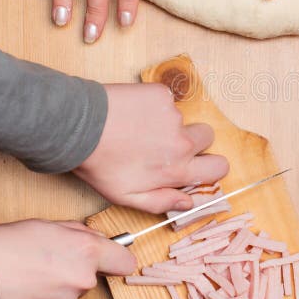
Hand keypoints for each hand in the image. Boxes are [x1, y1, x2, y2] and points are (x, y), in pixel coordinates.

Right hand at [0, 219, 135, 298]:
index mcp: (87, 252)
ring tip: (30, 274)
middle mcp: (82, 280)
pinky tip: (23, 289)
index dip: (117, 259)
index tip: (111, 259)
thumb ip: (80, 234)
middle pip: (91, 277)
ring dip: (58, 286)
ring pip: (71, 293)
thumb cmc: (8, 243)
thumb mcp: (50, 225)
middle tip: (49, 260)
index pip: (125, 262)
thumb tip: (97, 240)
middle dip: (76, 269)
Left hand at [73, 84, 228, 212]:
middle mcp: (181, 142)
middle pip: (208, 137)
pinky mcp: (161, 94)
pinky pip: (166, 100)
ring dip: (167, 122)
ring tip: (138, 127)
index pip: (219, 167)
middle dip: (196, 140)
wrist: (78, 128)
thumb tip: (188, 203)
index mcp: (177, 169)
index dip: (212, 166)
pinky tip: (132, 113)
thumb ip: (162, 201)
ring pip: (182, 118)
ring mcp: (173, 115)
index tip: (200, 163)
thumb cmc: (99, 164)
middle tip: (168, 142)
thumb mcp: (126, 196)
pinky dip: (153, 105)